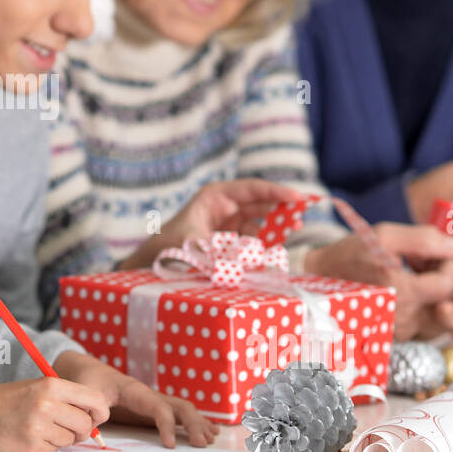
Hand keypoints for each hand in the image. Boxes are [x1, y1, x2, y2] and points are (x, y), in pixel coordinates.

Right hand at [0, 375, 110, 451]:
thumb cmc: (18, 399)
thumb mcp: (42, 386)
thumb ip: (70, 398)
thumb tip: (99, 416)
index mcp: (52, 385)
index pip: (94, 399)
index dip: (100, 411)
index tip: (97, 416)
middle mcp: (47, 405)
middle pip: (85, 424)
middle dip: (81, 428)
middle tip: (68, 424)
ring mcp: (39, 428)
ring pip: (71, 440)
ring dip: (63, 437)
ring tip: (45, 428)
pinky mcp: (33, 447)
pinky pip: (56, 451)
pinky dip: (49, 446)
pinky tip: (35, 436)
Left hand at [54, 352, 216, 447]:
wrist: (93, 373)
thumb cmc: (90, 382)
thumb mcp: (85, 391)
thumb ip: (90, 406)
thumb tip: (100, 421)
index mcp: (135, 392)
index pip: (157, 407)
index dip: (166, 424)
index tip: (170, 445)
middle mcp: (151, 396)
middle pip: (179, 406)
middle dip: (193, 423)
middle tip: (202, 444)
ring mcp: (155, 402)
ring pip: (184, 410)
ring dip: (199, 424)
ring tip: (211, 440)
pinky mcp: (155, 410)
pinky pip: (180, 415)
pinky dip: (198, 423)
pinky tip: (212, 432)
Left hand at [118, 179, 305, 270]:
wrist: (152, 262)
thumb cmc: (168, 246)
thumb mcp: (195, 244)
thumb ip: (222, 250)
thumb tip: (245, 260)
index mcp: (216, 196)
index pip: (252, 189)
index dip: (276, 191)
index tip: (297, 197)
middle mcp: (225, 206)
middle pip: (261, 204)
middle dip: (281, 209)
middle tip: (301, 216)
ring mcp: (229, 224)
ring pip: (260, 223)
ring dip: (276, 228)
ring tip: (293, 231)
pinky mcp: (231, 241)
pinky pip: (253, 241)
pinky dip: (265, 245)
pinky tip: (276, 250)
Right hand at [304, 224, 452, 341]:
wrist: (319, 279)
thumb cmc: (351, 253)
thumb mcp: (385, 235)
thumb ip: (426, 239)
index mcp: (403, 293)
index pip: (449, 284)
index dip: (448, 265)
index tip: (431, 254)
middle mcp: (405, 318)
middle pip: (446, 298)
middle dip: (440, 275)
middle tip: (420, 260)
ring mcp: (401, 329)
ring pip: (436, 308)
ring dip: (430, 287)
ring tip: (408, 271)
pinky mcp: (397, 334)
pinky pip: (423, 316)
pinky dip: (419, 299)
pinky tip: (401, 286)